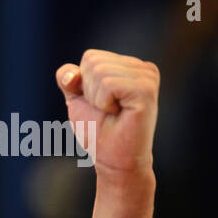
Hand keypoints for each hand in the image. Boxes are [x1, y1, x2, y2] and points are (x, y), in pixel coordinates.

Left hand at [55, 49, 158, 176]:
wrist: (113, 160)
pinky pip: (108, 84)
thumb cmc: (98, 130)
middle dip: (88, 90)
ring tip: (113, 113)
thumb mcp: (77, 100)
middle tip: (106, 110)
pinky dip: (103, 102)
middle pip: (93, 61)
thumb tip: (70, 73)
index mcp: (130, 66)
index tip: (99, 103)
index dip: (83, 83)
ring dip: (96, 99)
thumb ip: (70, 79)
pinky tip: (117, 113)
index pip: (90, 57)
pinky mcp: (147, 90)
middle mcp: (143, 68)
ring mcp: (148, 78)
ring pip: (100, 71)